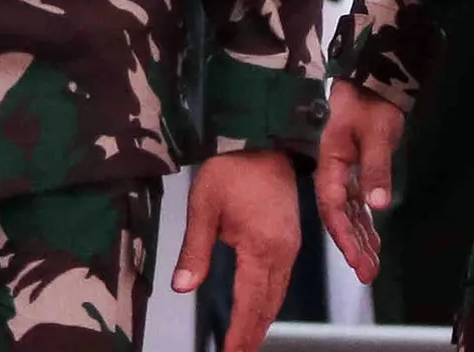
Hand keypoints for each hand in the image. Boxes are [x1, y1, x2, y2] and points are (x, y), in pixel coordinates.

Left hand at [170, 150, 300, 351]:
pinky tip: (259, 312)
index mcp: (262, 245)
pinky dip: (269, 303)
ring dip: (262, 322)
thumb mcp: (203, 204)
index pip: (251, 301)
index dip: (240, 332)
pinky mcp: (290, 240)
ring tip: (246, 344)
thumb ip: (194, 248)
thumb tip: (182, 287)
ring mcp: (290, 246)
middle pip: (268, 305)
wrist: (266, 142)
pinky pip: (281, 281)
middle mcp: (282, 251)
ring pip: (278, 296)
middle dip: (252, 334)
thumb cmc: (233, 169)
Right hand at [313, 80, 403, 284]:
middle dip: (352, 247)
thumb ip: (376, 167)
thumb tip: (377, 204)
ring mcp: (343, 175)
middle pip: (340, 218)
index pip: (333, 208)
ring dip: (359, 241)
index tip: (356, 259)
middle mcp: (333, 175)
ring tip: (371, 268)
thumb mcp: (377, 133)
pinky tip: (374, 243)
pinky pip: (356, 205)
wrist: (370, 83)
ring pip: (349, 215)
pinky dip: (364, 225)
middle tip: (367, 274)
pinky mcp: (354, 173)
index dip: (344, 236)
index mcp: (331, 165)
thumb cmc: (370, 104)